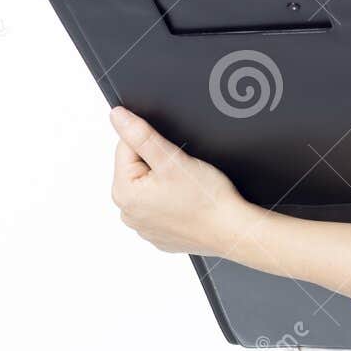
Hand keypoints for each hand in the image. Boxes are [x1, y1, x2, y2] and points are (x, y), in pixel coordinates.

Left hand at [109, 106, 248, 257]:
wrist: (232, 231)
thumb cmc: (207, 200)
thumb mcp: (171, 158)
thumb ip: (140, 134)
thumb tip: (118, 116)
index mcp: (124, 193)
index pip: (126, 147)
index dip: (152, 143)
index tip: (173, 157)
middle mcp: (128, 213)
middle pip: (136, 168)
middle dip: (158, 163)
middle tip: (182, 173)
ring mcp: (143, 227)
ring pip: (149, 186)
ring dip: (165, 181)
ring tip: (187, 188)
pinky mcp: (159, 234)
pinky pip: (160, 206)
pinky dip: (172, 200)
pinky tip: (188, 202)